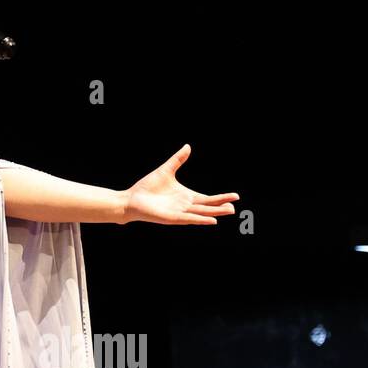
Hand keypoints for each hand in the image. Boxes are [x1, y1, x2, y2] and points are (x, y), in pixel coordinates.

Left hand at [122, 144, 238, 225]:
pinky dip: (200, 219)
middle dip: (221, 206)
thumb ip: (178, 160)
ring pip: (201, 213)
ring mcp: (179, 213)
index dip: (221, 198)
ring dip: (214, 213)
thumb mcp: (166, 170)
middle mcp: (185, 206)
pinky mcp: (171, 218)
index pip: (208, 198)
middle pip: (207, 207)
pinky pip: (188, 219)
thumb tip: (188, 146)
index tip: (236, 196)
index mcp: (186, 197)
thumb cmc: (147, 187)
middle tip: (235, 206)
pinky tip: (211, 221)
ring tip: (229, 211)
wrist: (131, 198)